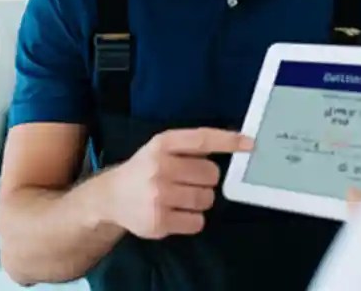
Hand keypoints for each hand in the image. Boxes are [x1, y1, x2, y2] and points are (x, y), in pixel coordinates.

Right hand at [104, 128, 252, 239]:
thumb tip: (232, 146)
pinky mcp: (160, 221)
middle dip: (206, 179)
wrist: (110, 197)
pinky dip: (192, 219)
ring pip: (206, 199)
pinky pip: (198, 222)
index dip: (228, 141)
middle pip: (211, 174)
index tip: (250, 144)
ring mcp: (159, 196)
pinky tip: (176, 212)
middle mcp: (160, 167)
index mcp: (162, 144)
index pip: (202, 139)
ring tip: (180, 198)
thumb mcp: (159, 148)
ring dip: (200, 200)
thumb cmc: (143, 169)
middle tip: (188, 181)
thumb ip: (189, 147)